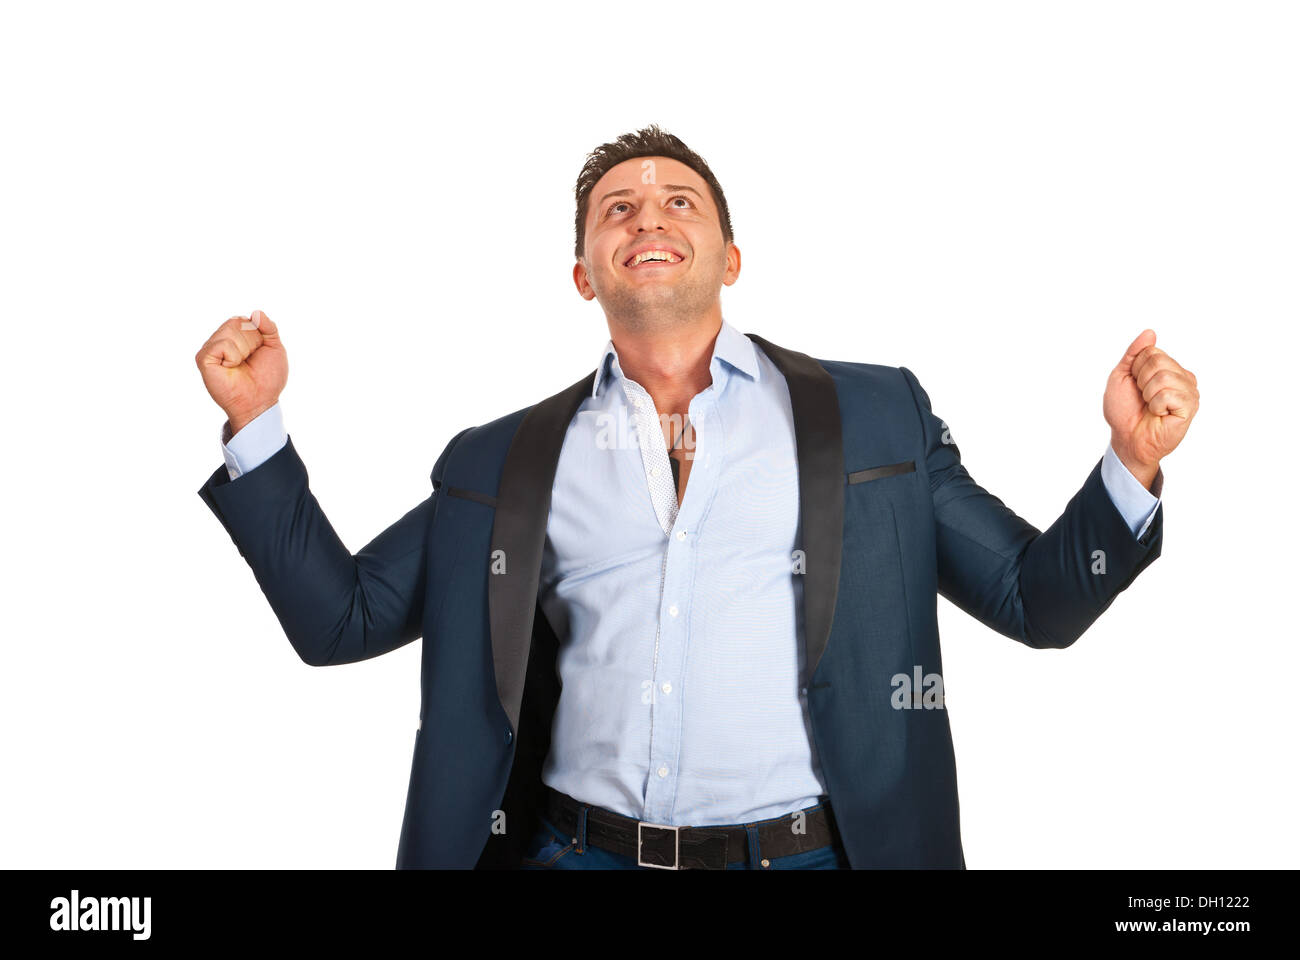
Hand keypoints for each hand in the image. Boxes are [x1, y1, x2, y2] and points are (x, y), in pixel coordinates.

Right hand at [195, 310, 287, 434]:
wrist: (260, 401)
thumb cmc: (267, 378)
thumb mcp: (275, 348)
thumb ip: (269, 328)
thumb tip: (256, 312)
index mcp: (235, 335)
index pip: (246, 320)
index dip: (258, 337)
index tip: (258, 354)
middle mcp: (221, 339)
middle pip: (237, 322)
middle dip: (251, 343)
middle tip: (248, 361)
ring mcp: (211, 348)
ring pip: (230, 331)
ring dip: (243, 351)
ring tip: (239, 366)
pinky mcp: (203, 358)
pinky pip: (222, 344)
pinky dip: (233, 357)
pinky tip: (230, 368)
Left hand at [1103, 329, 1198, 488]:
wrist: (1126, 438)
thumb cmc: (1124, 411)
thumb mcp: (1121, 376)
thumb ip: (1133, 354)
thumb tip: (1150, 333)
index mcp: (1168, 368)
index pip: (1151, 352)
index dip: (1135, 370)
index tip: (1136, 386)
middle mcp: (1182, 377)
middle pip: (1158, 361)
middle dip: (1141, 381)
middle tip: (1143, 398)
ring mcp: (1189, 391)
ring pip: (1163, 377)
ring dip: (1148, 394)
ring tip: (1152, 407)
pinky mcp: (1190, 406)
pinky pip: (1169, 394)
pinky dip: (1156, 405)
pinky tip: (1160, 414)